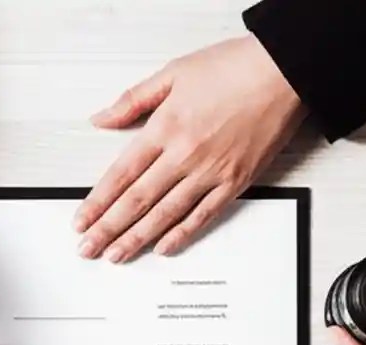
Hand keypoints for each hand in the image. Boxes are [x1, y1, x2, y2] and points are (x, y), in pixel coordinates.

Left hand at [75, 34, 305, 261]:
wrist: (283, 71)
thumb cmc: (234, 67)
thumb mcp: (173, 72)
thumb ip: (133, 100)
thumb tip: (101, 118)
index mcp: (165, 127)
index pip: (121, 174)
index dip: (98, 201)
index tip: (82, 220)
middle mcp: (185, 154)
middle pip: (137, 200)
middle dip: (108, 228)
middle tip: (88, 248)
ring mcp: (211, 172)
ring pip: (166, 214)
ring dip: (137, 238)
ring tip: (117, 255)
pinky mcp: (236, 182)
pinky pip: (203, 215)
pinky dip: (181, 234)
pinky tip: (163, 247)